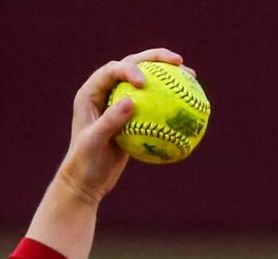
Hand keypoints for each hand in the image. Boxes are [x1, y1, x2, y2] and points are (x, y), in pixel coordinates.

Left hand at [56, 48, 192, 204]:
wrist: (87, 182)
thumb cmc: (85, 164)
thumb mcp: (94, 144)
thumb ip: (110, 122)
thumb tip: (131, 102)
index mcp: (90, 92)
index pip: (112, 70)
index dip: (130, 69)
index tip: (145, 82)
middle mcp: (105, 92)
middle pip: (133, 64)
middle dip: (156, 58)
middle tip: (178, 61)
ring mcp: (119, 102)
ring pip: (147, 81)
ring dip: (169, 75)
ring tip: (191, 76)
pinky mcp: (132, 116)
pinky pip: (154, 104)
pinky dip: (171, 102)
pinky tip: (191, 105)